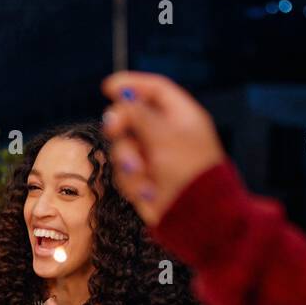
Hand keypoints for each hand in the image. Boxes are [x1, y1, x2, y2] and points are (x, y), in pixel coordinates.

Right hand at [100, 71, 225, 224]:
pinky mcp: (146, 180)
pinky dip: (133, 181)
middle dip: (122, 127)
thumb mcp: (163, 136)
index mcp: (182, 117)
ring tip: (143, 173)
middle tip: (113, 129)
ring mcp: (156, 158)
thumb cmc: (188, 173)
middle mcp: (167, 135)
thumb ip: (138, 116)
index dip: (132, 85)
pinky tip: (149, 192)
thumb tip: (117, 105)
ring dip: (128, 160)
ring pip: (123, 148)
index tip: (108, 88)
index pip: (155, 90)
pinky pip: (125, 173)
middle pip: (132, 118)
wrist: (197, 219)